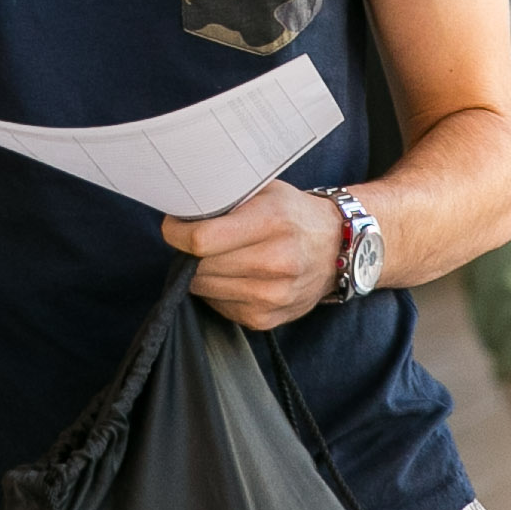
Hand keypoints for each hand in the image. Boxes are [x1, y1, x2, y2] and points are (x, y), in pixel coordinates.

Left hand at [165, 180, 343, 330]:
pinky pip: (219, 306)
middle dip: (190, 252)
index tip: (174, 226)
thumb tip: (183, 208)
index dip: (177, 232)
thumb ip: (227, 198)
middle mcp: (275, 262)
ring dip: (202, 272)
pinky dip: (218, 290)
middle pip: (200, 266)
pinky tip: (236, 275)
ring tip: (221, 256)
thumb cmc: (293, 214)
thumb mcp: (266, 190)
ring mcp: (271, 296)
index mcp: (271, 223)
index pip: (201, 239)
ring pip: (204, 288)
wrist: (335, 248)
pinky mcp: (265, 319)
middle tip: (199, 239)